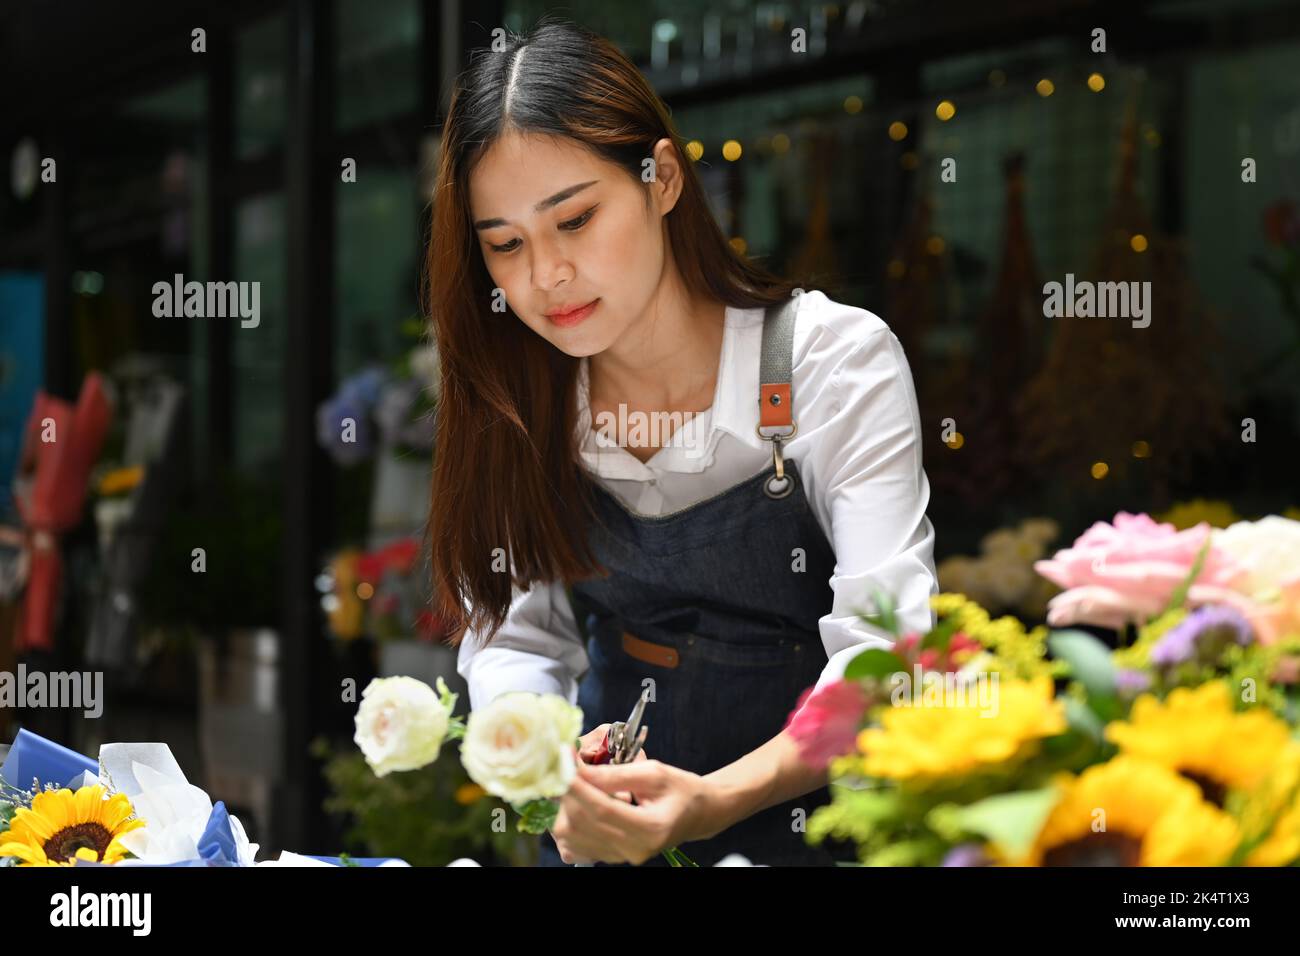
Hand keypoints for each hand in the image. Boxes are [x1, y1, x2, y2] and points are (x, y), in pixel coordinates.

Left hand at [550, 751, 716, 864]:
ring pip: (573, 838)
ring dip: (564, 807)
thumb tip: (580, 768)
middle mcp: (634, 849)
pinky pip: (576, 846)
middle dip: (566, 792)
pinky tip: (576, 803)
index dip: (577, 785)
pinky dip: (568, 823)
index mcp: (651, 828)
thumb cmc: (682, 789)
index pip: (601, 809)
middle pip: (583, 824)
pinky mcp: (612, 857)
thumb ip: (616, 773)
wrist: (698, 814)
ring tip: (572, 783)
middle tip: (561, 766)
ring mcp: (622, 857)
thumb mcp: (655, 772)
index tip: (562, 760)